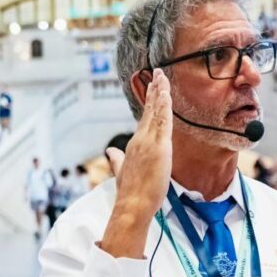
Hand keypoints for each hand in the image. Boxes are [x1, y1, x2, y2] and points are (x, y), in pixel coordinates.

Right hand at [110, 68, 172, 214]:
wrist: (133, 204)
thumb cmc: (130, 193)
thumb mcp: (122, 171)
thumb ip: (117, 159)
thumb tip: (110, 151)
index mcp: (135, 144)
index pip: (144, 118)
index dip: (149, 101)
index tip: (153, 86)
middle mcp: (140, 139)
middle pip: (149, 110)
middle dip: (154, 90)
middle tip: (158, 72)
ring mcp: (148, 142)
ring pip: (156, 112)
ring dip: (160, 93)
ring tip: (162, 76)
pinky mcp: (158, 147)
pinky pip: (162, 122)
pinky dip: (164, 106)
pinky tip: (165, 93)